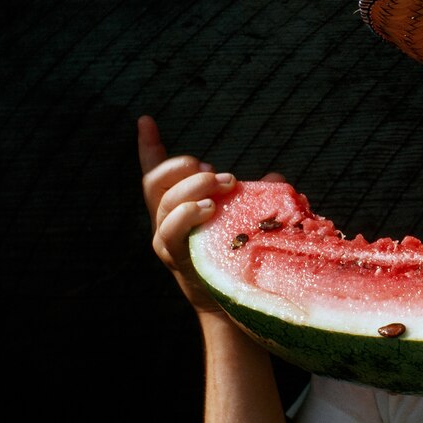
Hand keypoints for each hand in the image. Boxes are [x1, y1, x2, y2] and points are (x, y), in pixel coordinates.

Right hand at [137, 116, 282, 315]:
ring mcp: (167, 241)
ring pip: (164, 205)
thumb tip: (276, 177)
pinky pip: (170, 233)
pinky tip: (208, 208)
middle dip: (182, 168)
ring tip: (220, 186)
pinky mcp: (176, 259)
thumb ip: (254, 196)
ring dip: (192, 189)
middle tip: (215, 172)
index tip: (146, 119)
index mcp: (176, 206)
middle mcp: (164, 222)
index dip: (148, 146)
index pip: (156, 172)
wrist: (234, 303)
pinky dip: (186, 215)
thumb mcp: (245, 218)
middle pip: (157, 183)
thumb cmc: (238, 254)